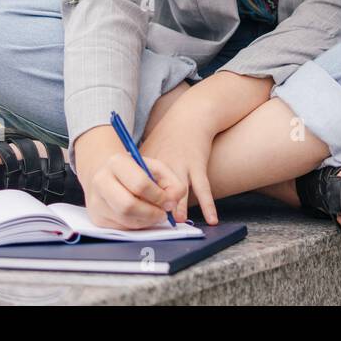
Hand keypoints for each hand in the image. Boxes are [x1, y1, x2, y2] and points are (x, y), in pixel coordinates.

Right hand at [79, 150, 186, 230]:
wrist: (107, 173)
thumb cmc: (136, 170)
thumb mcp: (157, 168)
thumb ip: (172, 183)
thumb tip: (173, 204)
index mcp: (116, 162)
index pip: (140, 184)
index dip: (159, 197)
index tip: (169, 202)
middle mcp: (101, 181)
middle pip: (128, 206)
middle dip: (151, 213)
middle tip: (164, 213)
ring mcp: (96, 201)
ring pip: (125, 220)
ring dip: (147, 221)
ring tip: (155, 214)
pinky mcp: (97, 218)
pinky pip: (122, 228)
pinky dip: (138, 226)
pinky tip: (142, 217)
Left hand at [139, 97, 220, 224]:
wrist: (189, 118)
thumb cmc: (167, 139)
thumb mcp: (148, 151)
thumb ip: (139, 172)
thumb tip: (128, 196)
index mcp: (148, 162)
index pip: (138, 186)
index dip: (138, 201)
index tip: (137, 217)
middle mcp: (164, 164)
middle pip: (157, 189)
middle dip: (156, 206)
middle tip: (155, 221)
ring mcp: (182, 165)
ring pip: (180, 189)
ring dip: (179, 206)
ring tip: (178, 221)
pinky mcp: (198, 165)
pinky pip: (203, 188)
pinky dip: (208, 205)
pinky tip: (211, 219)